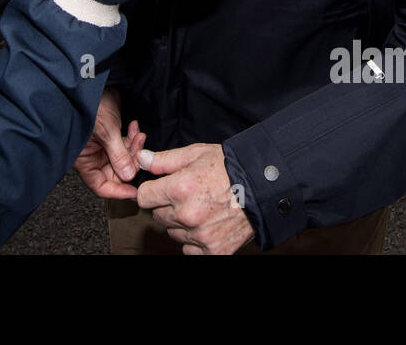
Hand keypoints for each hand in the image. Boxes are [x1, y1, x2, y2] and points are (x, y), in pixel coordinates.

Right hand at [73, 88, 145, 199]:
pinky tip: (135, 128)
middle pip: (116, 172)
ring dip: (133, 148)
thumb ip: (118, 156)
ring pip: (123, 158)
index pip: (100, 185)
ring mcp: (102, 145)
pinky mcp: (110, 135)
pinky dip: (132, 138)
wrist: (94, 81)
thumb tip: (129, 176)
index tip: (134, 192)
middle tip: (140, 155)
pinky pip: (124, 144)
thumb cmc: (90, 103)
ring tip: (139, 136)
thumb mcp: (106, 131)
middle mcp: (93, 155)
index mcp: (84, 159)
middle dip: (130, 164)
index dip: (117, 191)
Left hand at [136, 143, 253, 254]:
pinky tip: (208, 224)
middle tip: (188, 196)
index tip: (161, 188)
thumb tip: (141, 159)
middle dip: (167, 206)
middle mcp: (187, 215)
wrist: (264, 187)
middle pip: (157, 216)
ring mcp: (201, 236)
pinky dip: (195, 241)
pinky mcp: (214, 251)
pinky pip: (189, 250)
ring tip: (202, 208)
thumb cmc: (230, 167)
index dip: (151, 191)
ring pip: (173, 233)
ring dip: (181, 224)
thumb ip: (164, 160)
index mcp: (180, 189)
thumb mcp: (196, 154)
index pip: (143, 198)